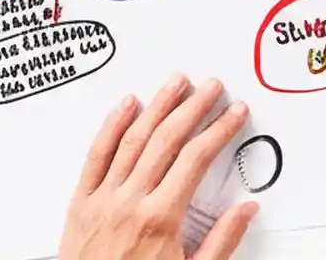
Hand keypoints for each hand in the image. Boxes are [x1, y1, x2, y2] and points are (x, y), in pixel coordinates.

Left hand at [59, 76, 258, 259]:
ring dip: (157, 106)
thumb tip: (246, 209)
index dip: (219, 130)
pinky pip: (95, 156)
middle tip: (212, 87)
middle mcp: (130, 203)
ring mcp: (102, 200)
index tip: (234, 113)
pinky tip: (126, 106)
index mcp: (160, 219)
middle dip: (193, 108)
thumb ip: (220, 242)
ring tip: (176, 83)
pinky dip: (111, 126)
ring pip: (133, 139)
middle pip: (167, 140)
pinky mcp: (79, 204)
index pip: (196, 159)